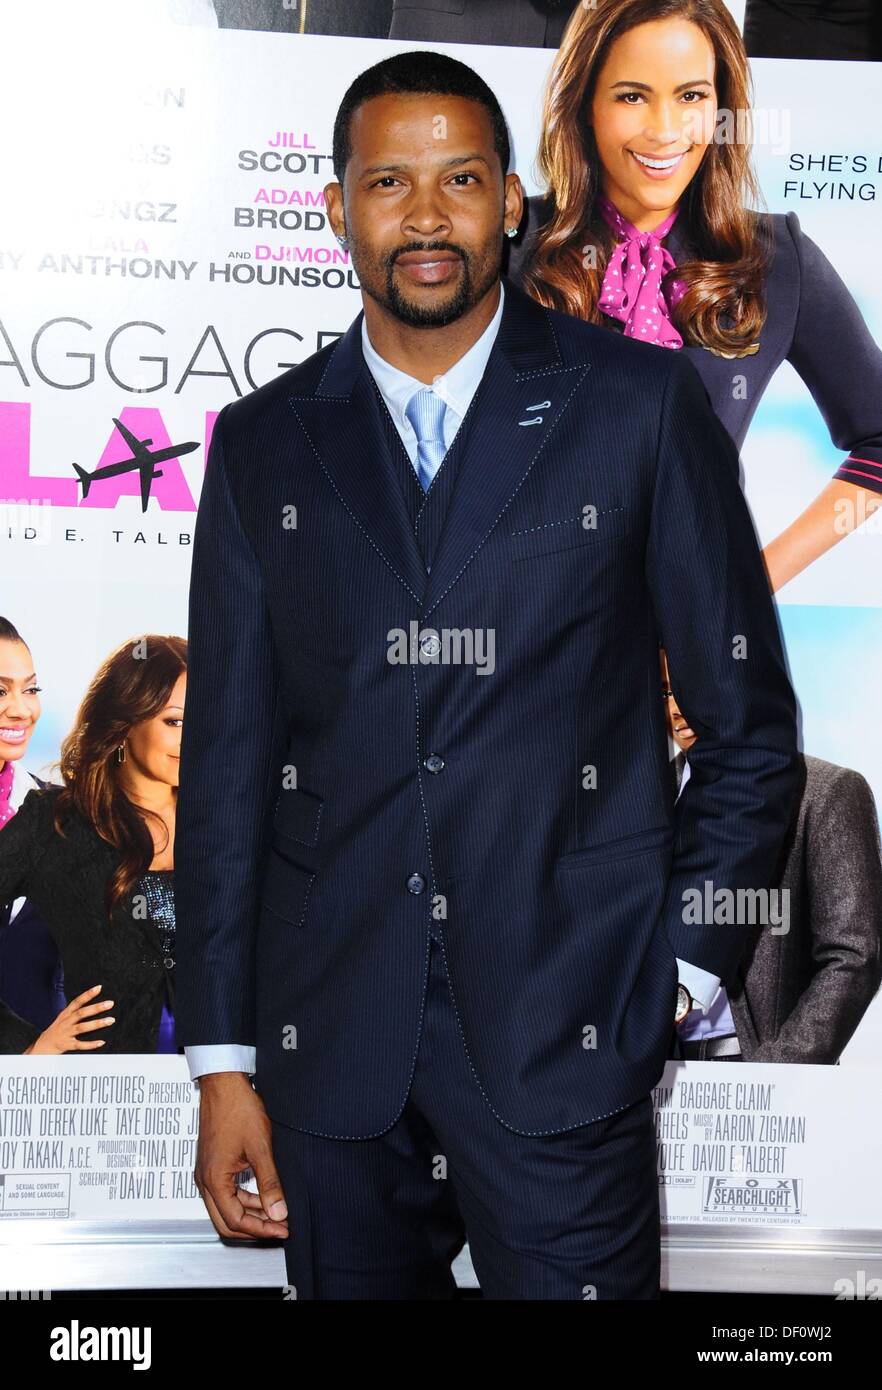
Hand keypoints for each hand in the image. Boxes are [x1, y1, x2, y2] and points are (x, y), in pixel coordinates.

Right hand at [23, 985, 114, 1053]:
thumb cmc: (57, 1030)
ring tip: (110, 1020)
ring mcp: (66, 1033)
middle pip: (81, 1013)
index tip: (99, 987)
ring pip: (82, 1027)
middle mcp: (66, 1022)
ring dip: (97, 1023)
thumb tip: (95, 1005)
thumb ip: (76, 1011)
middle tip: (110, 1003)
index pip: (77, 1001)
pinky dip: (91, 1044)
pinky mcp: (66, 1045)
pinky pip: (80, 1044)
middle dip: (96, 1007)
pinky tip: (101, 1042)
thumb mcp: (64, 1018)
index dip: (87, 994)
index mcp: (66, 1014)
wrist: (42, 1046)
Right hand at [194, 1073, 288, 1240]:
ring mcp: (207, 1173)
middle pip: (226, 1222)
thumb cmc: (237, 1108)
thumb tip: (278, 1211)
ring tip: (275, 1213)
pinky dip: (244, 1200)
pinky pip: (226, 1194)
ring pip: (225, 1209)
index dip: (261, 1229)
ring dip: (250, 1214)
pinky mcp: (212, 1165)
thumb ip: (269, 1183)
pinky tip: (262, 1197)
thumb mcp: (260, 1148)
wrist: (224, 1084)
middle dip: (253, 1229)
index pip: (235, 1220)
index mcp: (214, 1179)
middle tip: (278, 1228)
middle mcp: (205, 1180)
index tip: (282, 1228)